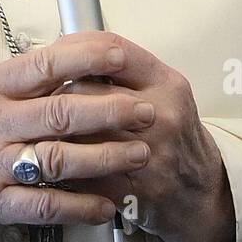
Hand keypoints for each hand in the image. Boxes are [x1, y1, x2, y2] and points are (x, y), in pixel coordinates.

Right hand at [0, 34, 156, 241]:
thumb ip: (18, 82)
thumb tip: (70, 62)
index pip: (44, 64)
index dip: (86, 57)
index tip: (120, 53)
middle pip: (61, 112)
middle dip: (110, 111)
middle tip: (146, 110)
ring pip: (58, 159)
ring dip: (105, 158)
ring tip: (139, 155)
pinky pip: (43, 207)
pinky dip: (79, 208)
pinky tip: (105, 206)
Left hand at [64, 32, 235, 241]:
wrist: (199, 192)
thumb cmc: (174, 136)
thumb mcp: (162, 92)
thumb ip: (124, 71)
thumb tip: (69, 52)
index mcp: (166, 84)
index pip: (112, 50)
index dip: (75, 49)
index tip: (56, 56)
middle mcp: (160, 115)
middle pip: (84, 91)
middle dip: (55, 94)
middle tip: (41, 99)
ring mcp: (147, 154)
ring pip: (76, 133)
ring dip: (51, 132)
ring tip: (43, 130)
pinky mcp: (131, 189)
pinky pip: (79, 172)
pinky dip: (60, 166)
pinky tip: (54, 161)